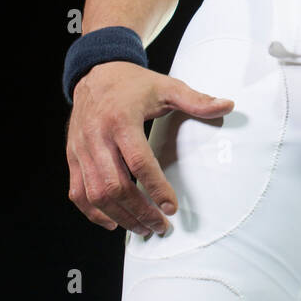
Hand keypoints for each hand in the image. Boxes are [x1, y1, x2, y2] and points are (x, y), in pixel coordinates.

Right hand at [66, 61, 233, 237]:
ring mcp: (81, 149)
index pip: (138, 162)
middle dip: (139, 212)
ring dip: (120, 217)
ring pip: (96, 194)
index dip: (156, 188)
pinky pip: (77, 193)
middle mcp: (97, 137)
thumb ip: (196, 100)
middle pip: (114, 186)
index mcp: (121, 120)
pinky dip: (93, 213)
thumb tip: (228, 106)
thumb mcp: (166, 87)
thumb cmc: (133, 84)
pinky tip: (113, 223)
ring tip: (143, 229)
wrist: (96, 72)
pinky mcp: (73, 157)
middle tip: (161, 227)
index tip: (171, 208)